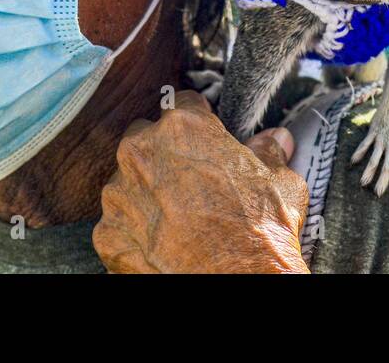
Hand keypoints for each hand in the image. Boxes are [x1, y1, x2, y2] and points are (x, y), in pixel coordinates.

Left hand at [93, 89, 309, 272]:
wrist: (238, 284)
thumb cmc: (260, 233)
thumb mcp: (280, 184)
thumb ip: (270, 153)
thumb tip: (275, 140)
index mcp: (183, 127)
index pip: (184, 105)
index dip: (199, 125)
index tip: (206, 142)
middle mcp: (142, 151)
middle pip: (146, 138)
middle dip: (165, 155)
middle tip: (192, 183)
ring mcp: (120, 193)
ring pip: (127, 180)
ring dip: (146, 193)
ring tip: (178, 218)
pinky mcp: (108, 232)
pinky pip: (119, 223)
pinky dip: (136, 231)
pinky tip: (163, 243)